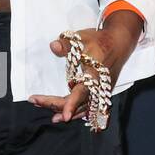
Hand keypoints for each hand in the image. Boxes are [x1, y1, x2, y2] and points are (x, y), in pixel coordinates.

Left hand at [28, 11, 142, 124]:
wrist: (119, 43)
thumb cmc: (100, 41)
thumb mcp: (83, 38)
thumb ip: (67, 44)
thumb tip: (53, 46)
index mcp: (95, 75)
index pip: (82, 92)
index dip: (72, 104)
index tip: (65, 116)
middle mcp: (98, 87)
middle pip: (78, 103)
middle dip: (56, 105)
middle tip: (34, 101)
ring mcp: (100, 92)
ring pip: (82, 108)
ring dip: (65, 110)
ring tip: (50, 116)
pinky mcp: (99, 93)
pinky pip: (87, 106)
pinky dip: (75, 110)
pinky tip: (63, 114)